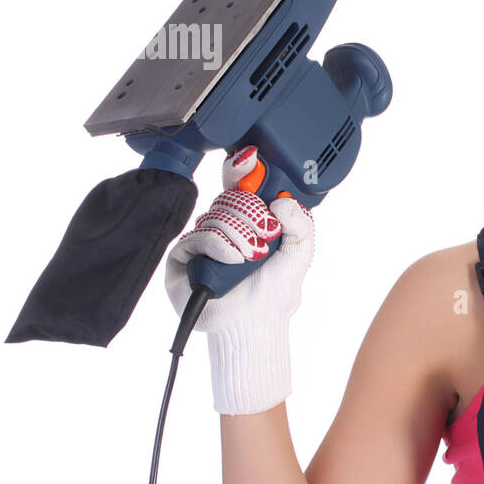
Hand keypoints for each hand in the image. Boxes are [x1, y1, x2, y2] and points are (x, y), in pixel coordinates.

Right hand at [164, 145, 314, 414]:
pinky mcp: (183, 256)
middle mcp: (224, 224)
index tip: (252, 158)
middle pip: (229, 194)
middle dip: (251, 213)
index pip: (241, 181)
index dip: (243, 167)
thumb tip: (281, 201)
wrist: (254, 324)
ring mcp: (202, 239)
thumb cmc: (276, 291)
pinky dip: (218, 246)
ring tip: (252, 258)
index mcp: (250, 218)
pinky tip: (232, 261)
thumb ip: (300, 223)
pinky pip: (198, 236)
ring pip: (215, 214)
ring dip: (239, 235)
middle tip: (265, 234)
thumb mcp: (300, 252)